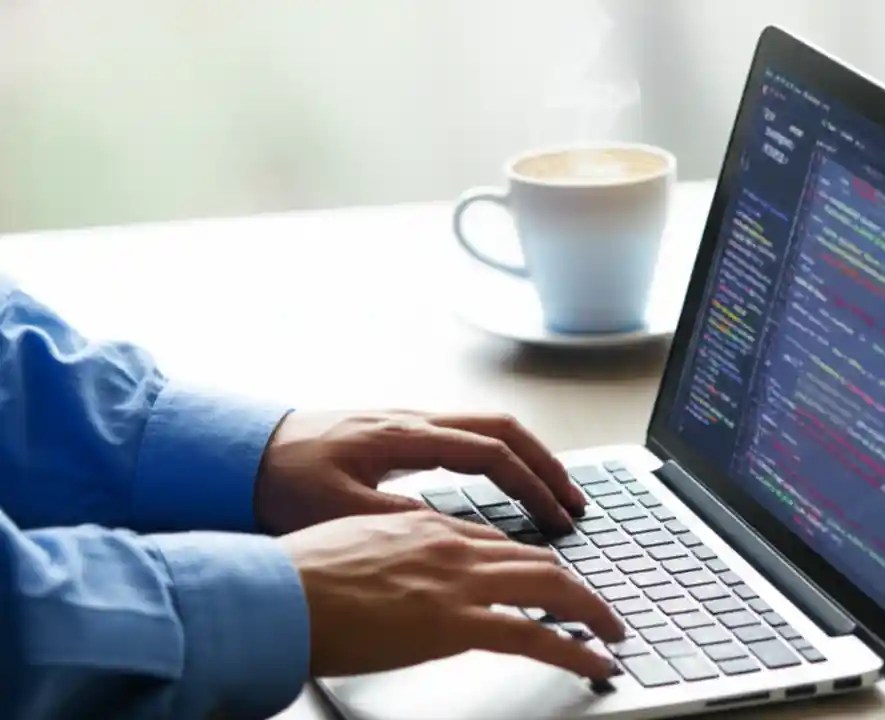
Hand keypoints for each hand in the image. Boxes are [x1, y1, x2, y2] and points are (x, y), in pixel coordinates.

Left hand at [255, 410, 586, 534]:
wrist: (239, 454)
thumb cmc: (281, 482)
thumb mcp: (338, 510)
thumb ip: (398, 518)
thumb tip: (455, 532)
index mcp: (405, 437)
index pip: (491, 453)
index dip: (531, 484)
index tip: (556, 515)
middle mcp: (414, 420)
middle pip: (503, 429)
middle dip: (547, 464)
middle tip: (574, 501)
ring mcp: (408, 421)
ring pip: (487, 427)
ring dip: (527, 457)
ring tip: (552, 492)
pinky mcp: (399, 433)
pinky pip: (466, 435)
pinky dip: (500, 456)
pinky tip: (505, 481)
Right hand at [279, 510, 624, 678]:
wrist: (272, 595)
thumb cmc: (296, 580)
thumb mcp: (352, 550)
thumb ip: (390, 557)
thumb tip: (399, 580)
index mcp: (424, 525)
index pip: (494, 541)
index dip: (527, 563)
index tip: (543, 580)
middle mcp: (451, 543)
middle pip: (534, 556)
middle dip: (575, 581)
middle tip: (599, 605)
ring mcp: (457, 580)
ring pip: (549, 585)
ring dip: (590, 610)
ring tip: (611, 632)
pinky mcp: (457, 622)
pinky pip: (536, 634)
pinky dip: (575, 649)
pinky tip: (596, 662)